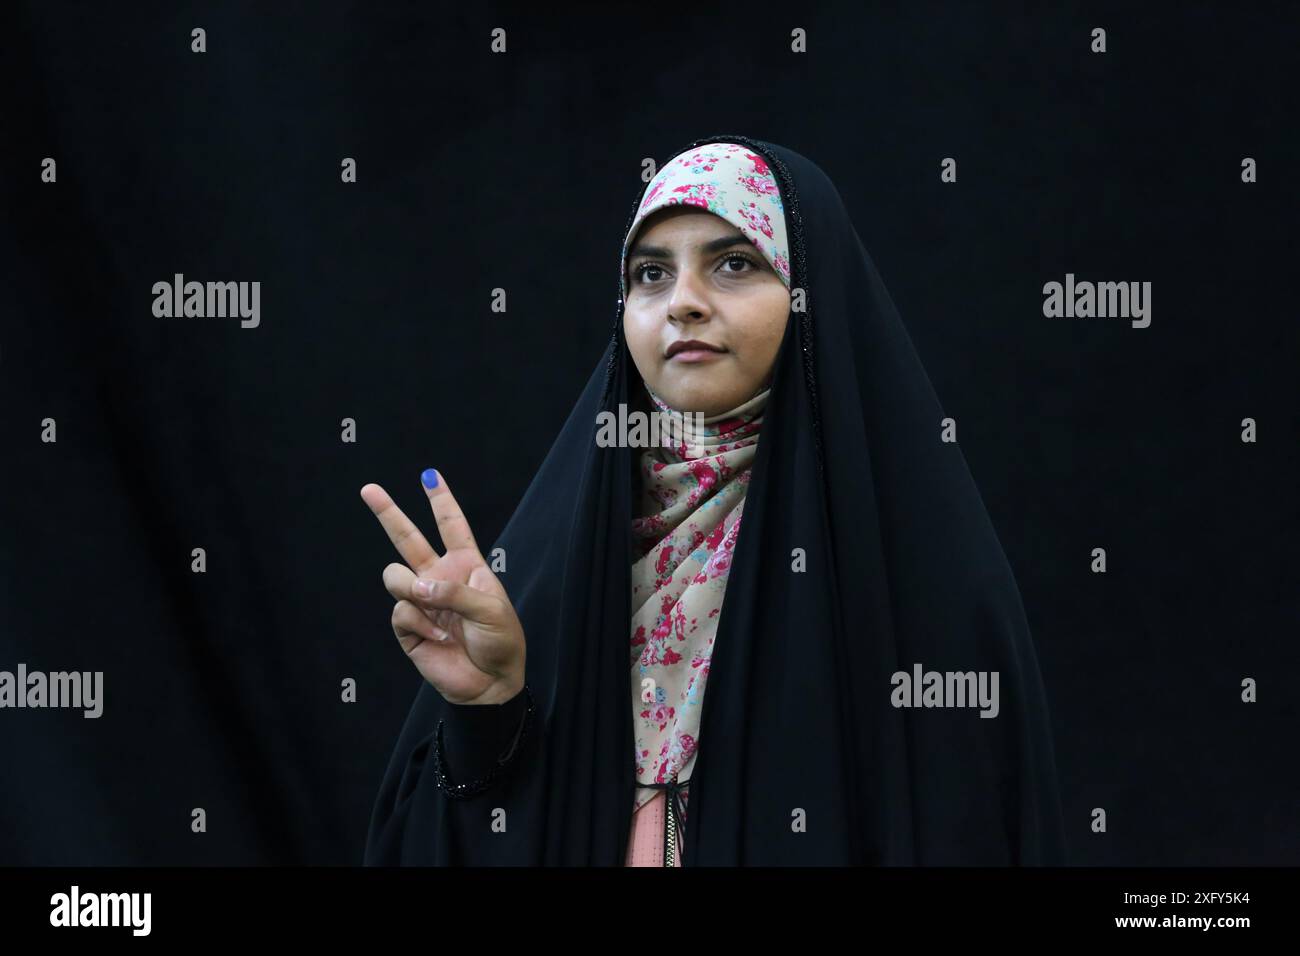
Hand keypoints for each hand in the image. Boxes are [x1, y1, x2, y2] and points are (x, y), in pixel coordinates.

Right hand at [360, 470, 524, 705]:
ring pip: (395, 576)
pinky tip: (438, 635)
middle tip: (369, 489)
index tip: (429, 474)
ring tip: (428, 602)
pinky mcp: (408, 627)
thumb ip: (455, 591)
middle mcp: (440, 577)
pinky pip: (401, 611)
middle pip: (408, 539)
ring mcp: (422, 601)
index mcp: (466, 565)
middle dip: (389, 513)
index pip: (452, 526)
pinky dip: (420, 622)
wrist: (490, 683)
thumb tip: (418, 586)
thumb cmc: (501, 642)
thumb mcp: (491, 610)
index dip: (441, 500)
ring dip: (409, 586)